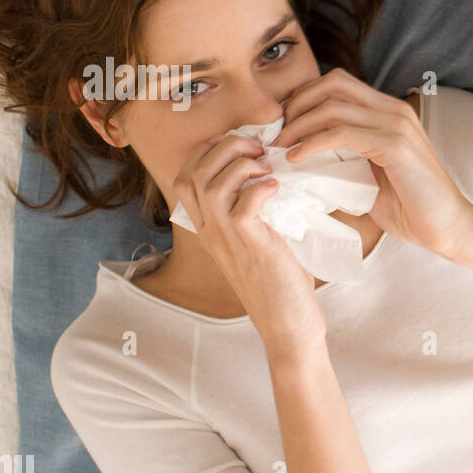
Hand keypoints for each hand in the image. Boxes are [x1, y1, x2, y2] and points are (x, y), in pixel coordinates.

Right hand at [172, 133, 325, 353]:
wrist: (288, 326)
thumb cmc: (280, 283)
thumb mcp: (259, 241)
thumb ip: (255, 213)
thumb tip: (272, 179)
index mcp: (208, 229)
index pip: (185, 177)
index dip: (207, 151)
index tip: (239, 146)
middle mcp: (211, 232)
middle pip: (194, 172)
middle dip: (225, 147)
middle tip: (258, 148)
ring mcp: (227, 240)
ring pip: (212, 185)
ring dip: (241, 164)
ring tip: (267, 167)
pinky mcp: (252, 246)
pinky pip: (243, 204)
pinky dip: (261, 187)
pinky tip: (277, 188)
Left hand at [272, 68, 472, 260]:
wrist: (449, 228)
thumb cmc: (412, 208)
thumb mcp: (370, 177)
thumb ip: (344, 161)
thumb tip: (302, 163)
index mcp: (390, 113)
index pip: (339, 83)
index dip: (305, 97)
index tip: (284, 125)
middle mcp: (394, 110)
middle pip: (333, 83)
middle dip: (297, 103)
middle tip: (277, 133)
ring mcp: (397, 125)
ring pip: (333, 105)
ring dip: (299, 124)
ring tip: (281, 147)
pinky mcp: (395, 145)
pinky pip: (342, 133)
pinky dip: (312, 143)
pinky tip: (296, 158)